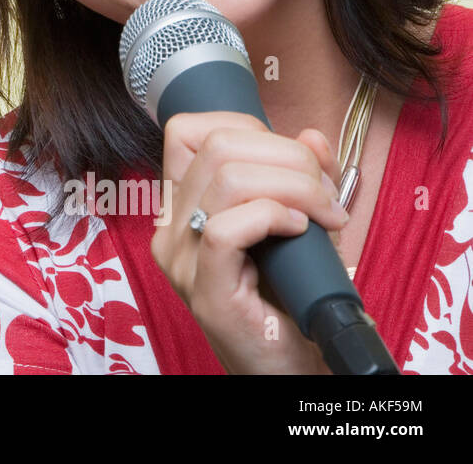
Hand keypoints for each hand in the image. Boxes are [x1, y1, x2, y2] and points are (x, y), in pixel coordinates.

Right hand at [151, 111, 347, 373]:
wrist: (291, 369)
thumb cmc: (290, 302)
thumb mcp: (301, 225)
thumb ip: (304, 178)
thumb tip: (311, 137)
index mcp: (182, 207)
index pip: (186, 131)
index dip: (245, 127)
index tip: (288, 159)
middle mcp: (171, 229)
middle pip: (218, 146)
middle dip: (287, 156)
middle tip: (325, 195)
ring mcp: (182, 261)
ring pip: (228, 179)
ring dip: (295, 186)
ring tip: (324, 216)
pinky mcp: (205, 291)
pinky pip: (226, 228)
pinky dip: (272, 216)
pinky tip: (298, 231)